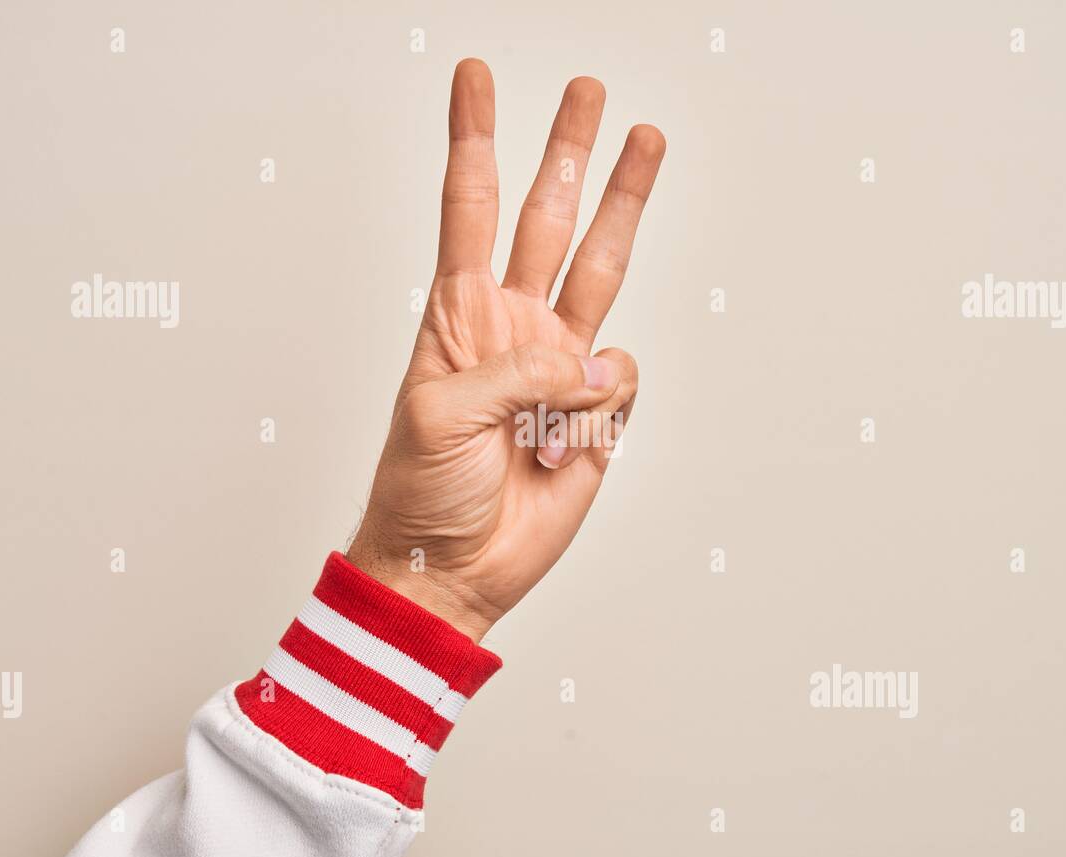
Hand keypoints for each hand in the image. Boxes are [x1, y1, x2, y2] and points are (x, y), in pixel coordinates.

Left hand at [347, 59, 664, 640]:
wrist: (453, 571)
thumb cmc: (421, 492)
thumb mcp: (442, 416)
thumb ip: (519, 372)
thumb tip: (593, 363)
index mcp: (458, 317)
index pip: (468, 209)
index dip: (473, 141)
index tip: (474, 77)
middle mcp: (513, 328)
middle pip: (548, 219)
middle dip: (567, 151)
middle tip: (588, 91)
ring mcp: (558, 368)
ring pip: (603, 269)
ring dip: (623, 203)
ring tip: (645, 141)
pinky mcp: (597, 415)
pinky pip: (622, 377)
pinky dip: (606, 398)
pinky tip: (570, 436)